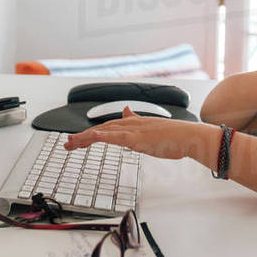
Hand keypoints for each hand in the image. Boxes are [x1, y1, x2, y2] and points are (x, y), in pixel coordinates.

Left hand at [64, 107, 213, 160]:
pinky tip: (91, 138)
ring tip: (70, 144)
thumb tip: (126, 111)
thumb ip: (138, 121)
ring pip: (103, 132)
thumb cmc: (175, 136)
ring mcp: (133, 130)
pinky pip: (116, 137)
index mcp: (134, 123)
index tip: (78, 140)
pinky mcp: (137, 137)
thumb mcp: (152, 129)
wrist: (189, 136)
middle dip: (82, 137)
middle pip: (101, 129)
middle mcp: (131, 124)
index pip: (107, 127)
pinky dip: (102, 136)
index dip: (91, 133)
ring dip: (85, 137)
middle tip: (67, 144)